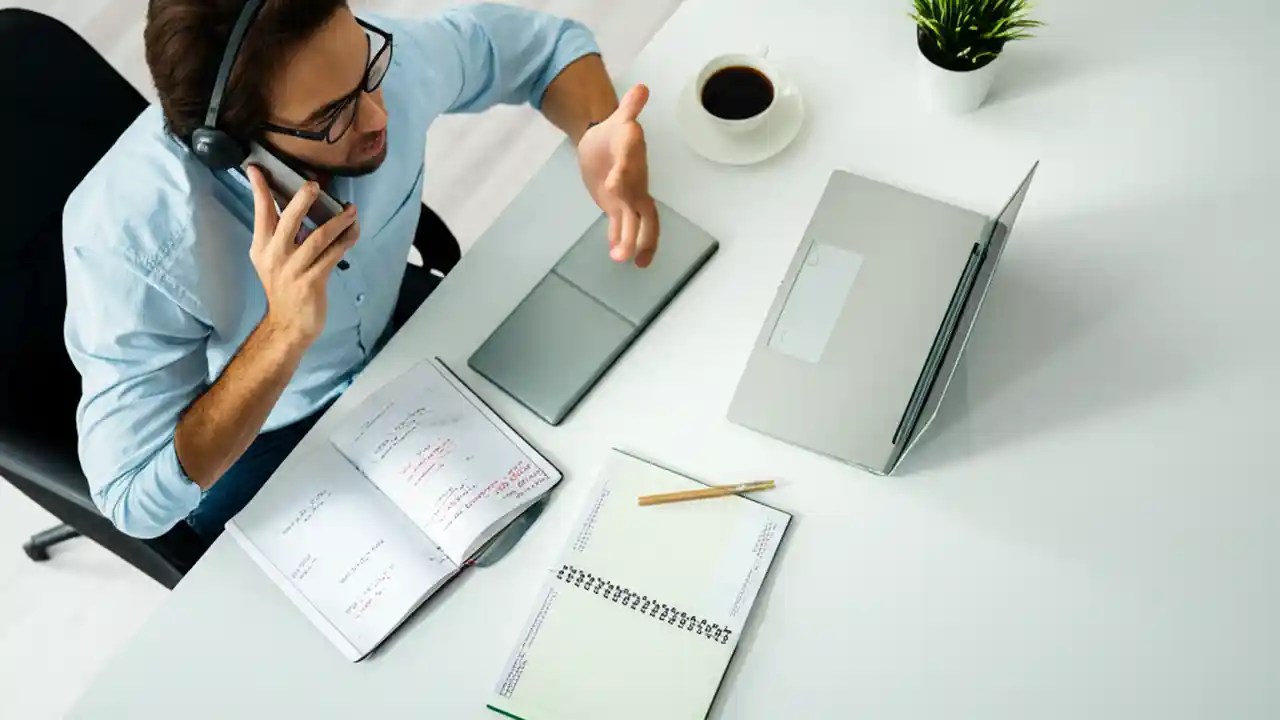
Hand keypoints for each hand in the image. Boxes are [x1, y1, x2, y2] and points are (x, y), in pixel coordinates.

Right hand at [246, 165, 358, 346]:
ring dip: (338, 221)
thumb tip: (298, 205)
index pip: (260, 213)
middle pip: (288, 221)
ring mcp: (294, 269)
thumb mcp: (270, 260)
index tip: (256, 168)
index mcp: (261, 247)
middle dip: (302, 201)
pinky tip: (354, 230)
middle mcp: (275, 256)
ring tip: (351, 210)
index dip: (259, 190)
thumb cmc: (283, 286)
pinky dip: (346, 241)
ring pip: (318, 238)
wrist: (289, 323)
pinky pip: (334, 255)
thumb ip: (278, 236)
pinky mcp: (312, 281)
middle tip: (314, 184)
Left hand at [577, 84, 659, 267]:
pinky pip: (622, 227)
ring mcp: (629, 198)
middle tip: (626, 248)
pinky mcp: (618, 207)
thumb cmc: (614, 131)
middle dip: (637, 230)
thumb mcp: (619, 118)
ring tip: (619, 258)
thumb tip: (642, 88)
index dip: (624, 174)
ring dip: (628, 241)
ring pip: (635, 224)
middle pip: (643, 210)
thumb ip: (629, 107)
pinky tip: (616, 255)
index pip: (632, 167)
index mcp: (634, 159)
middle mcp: (637, 183)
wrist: (605, 143)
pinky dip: (619, 239)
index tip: (612, 184)